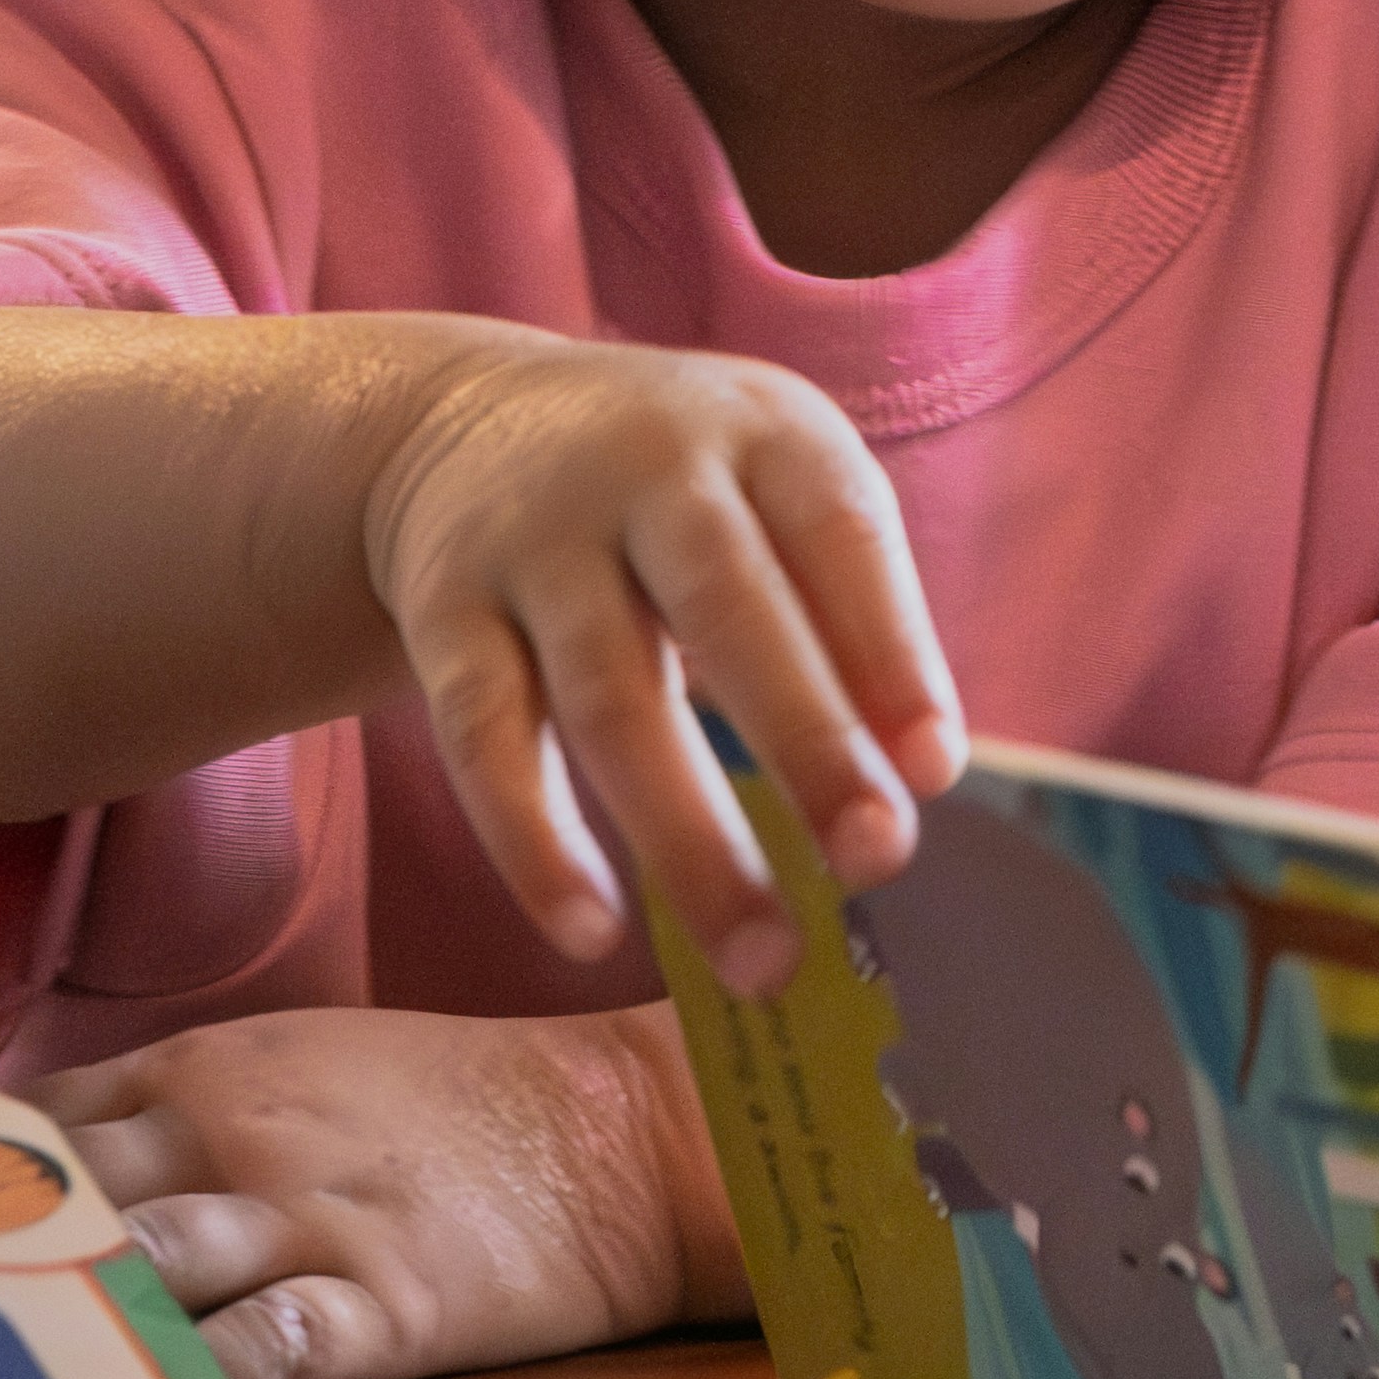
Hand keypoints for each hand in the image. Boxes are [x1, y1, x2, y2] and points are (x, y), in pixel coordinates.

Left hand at [48, 1001, 748, 1378]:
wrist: (611, 1130)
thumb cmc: (447, 1106)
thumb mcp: (296, 1066)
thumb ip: (173, 1108)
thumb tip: (42, 1169)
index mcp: (204, 1070)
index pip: (37, 1122)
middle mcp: (231, 1132)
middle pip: (62, 1191)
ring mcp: (303, 1216)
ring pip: (143, 1256)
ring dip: (61, 1314)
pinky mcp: (379, 1304)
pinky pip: (264, 1347)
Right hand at [357, 331, 964, 992]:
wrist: (467, 422)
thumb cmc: (681, 489)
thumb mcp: (773, 488)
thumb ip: (844, 611)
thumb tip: (912, 779)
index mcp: (758, 432)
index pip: (838, 528)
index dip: (892, 648)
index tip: (933, 772)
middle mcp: (646, 468)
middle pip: (727, 605)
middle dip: (806, 737)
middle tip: (873, 860)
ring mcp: (534, 539)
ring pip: (608, 694)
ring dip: (686, 835)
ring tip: (758, 956)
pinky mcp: (445, 612)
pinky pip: (484, 736)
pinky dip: (534, 841)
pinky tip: (592, 931)